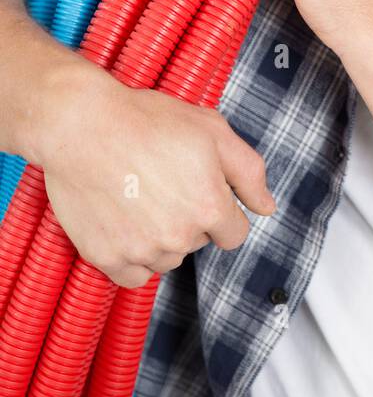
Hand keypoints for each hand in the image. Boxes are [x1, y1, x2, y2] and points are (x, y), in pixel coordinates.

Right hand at [34, 56, 275, 288]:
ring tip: (140, 196)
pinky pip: (133, 275)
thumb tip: (267, 208)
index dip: (220, 209)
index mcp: (209, 207)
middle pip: (198, 243)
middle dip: (189, 218)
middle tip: (163, 181)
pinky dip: (132, 257)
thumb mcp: (212, 130)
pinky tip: (125, 222)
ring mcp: (139, 250)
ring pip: (167, 260)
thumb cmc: (145, 120)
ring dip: (161, 238)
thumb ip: (249, 173)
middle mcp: (177, 237)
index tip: (198, 189)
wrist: (81, 124)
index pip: (234, 234)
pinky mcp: (105, 257)